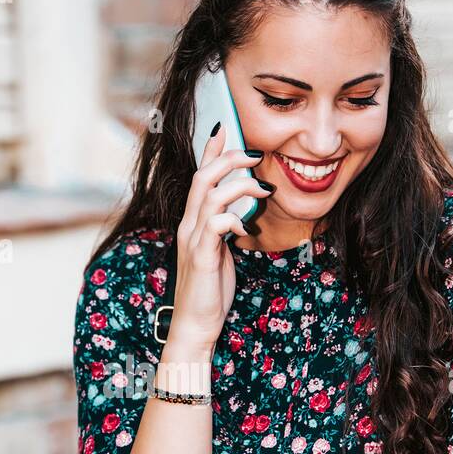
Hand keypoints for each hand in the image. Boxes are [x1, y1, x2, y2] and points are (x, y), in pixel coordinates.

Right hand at [168, 122, 269, 350]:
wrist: (194, 325)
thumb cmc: (210, 291)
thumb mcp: (219, 253)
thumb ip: (225, 230)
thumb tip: (241, 213)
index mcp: (192, 223)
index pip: (199, 177)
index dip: (211, 150)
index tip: (226, 128)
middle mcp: (188, 226)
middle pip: (203, 176)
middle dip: (229, 158)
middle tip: (256, 153)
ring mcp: (193, 240)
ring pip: (210, 195)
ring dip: (240, 185)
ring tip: (264, 187)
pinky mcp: (201, 257)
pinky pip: (216, 226)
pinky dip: (234, 218)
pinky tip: (248, 227)